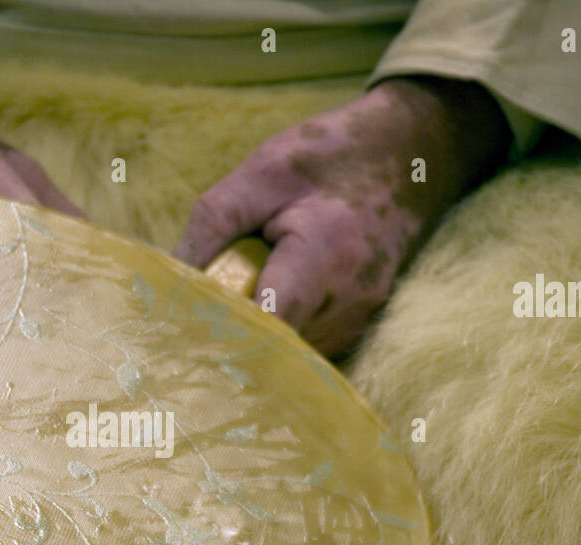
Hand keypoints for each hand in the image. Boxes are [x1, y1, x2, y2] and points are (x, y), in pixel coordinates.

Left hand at [173, 77, 510, 355]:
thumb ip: (212, 225)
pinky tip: (260, 311)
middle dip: (232, 340)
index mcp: (326, 253)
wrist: (413, 152)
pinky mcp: (363, 323)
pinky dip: (280, 336)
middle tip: (190, 327)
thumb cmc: (331, 154)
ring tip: (228, 311)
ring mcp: (362, 317)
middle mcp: (351, 298)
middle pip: (275, 349)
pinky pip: (310, 348)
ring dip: (256, 341)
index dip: (223, 333)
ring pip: (292, 356)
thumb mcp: (261, 172)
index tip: (183, 331)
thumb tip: (167, 279)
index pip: (267, 322)